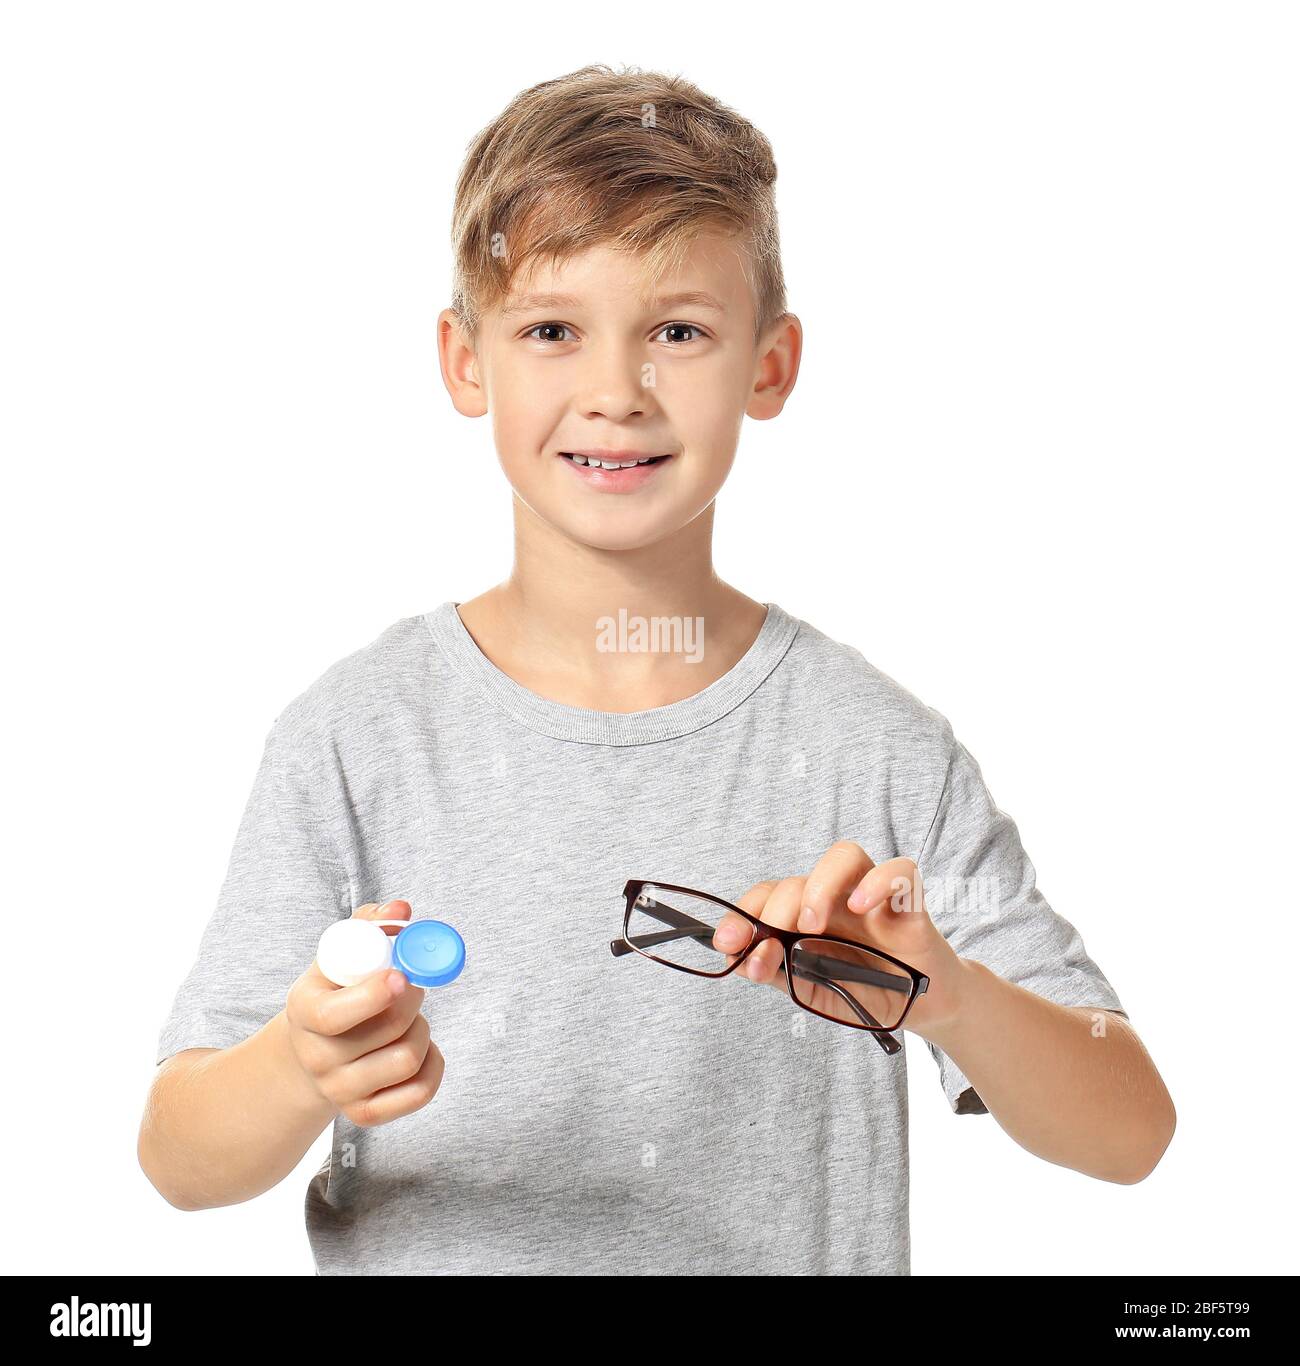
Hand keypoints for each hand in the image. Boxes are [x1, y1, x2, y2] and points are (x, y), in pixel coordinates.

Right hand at [283, 900, 445, 1125]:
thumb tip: (401, 910)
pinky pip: (419, 1092)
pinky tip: (421, 1047)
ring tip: (411, 1017)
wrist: (310, 1053)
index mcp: (304, 1012)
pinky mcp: (365, 1114)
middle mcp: (318, 1057)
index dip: (374, 996)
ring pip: (407, 1059)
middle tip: (412, 983)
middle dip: (414, 998)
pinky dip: (434, 1064)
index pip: (334, 1016)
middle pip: (387, 1030)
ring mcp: (341, 1091)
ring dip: (422, 1028)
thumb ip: (369, 925)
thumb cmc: (334, 992)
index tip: (402, 976)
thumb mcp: (338, 957)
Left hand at [712, 841, 968, 1036]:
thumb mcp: (812, 989)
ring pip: (844, 855)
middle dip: (775, 910)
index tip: (726, 942)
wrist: (923, 1008)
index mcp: (806, 916)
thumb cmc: (866, 991)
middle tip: (772, 941)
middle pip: (798, 879)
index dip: (742, 914)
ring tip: (810, 925)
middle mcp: (836, 898)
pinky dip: (877, 881)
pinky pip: (900, 870)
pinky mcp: (910, 902)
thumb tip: (736, 956)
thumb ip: (777, 971)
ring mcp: (872, 896)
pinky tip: (860, 906)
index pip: (768, 896)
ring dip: (819, 886)